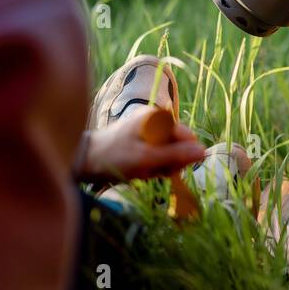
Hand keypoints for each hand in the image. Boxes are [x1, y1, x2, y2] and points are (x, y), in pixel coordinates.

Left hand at [78, 104, 205, 185]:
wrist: (85, 160)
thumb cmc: (115, 157)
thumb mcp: (147, 158)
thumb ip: (176, 155)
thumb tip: (204, 152)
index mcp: (158, 118)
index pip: (188, 138)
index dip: (183, 156)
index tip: (168, 169)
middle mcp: (156, 119)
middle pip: (179, 145)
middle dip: (170, 162)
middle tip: (152, 171)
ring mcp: (149, 129)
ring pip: (169, 152)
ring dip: (160, 166)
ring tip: (143, 171)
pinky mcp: (142, 138)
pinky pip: (158, 154)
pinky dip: (152, 165)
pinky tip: (140, 170)